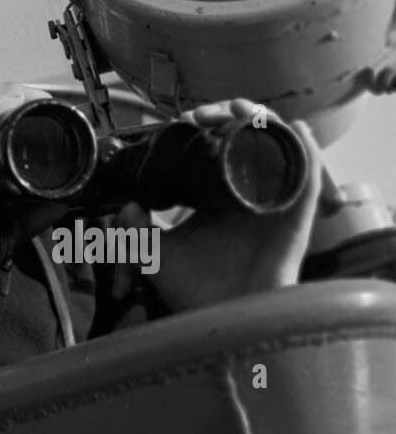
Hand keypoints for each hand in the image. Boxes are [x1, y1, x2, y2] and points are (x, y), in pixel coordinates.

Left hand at [136, 98, 322, 312]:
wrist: (222, 322)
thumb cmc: (194, 291)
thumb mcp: (154, 254)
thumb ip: (135, 231)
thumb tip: (126, 205)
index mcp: (221, 198)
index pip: (221, 147)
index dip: (210, 125)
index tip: (187, 119)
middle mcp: (250, 196)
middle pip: (250, 139)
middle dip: (232, 115)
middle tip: (207, 115)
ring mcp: (273, 205)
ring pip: (279, 150)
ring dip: (264, 124)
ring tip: (242, 111)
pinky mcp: (295, 219)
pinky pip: (307, 180)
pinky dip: (306, 152)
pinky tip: (292, 131)